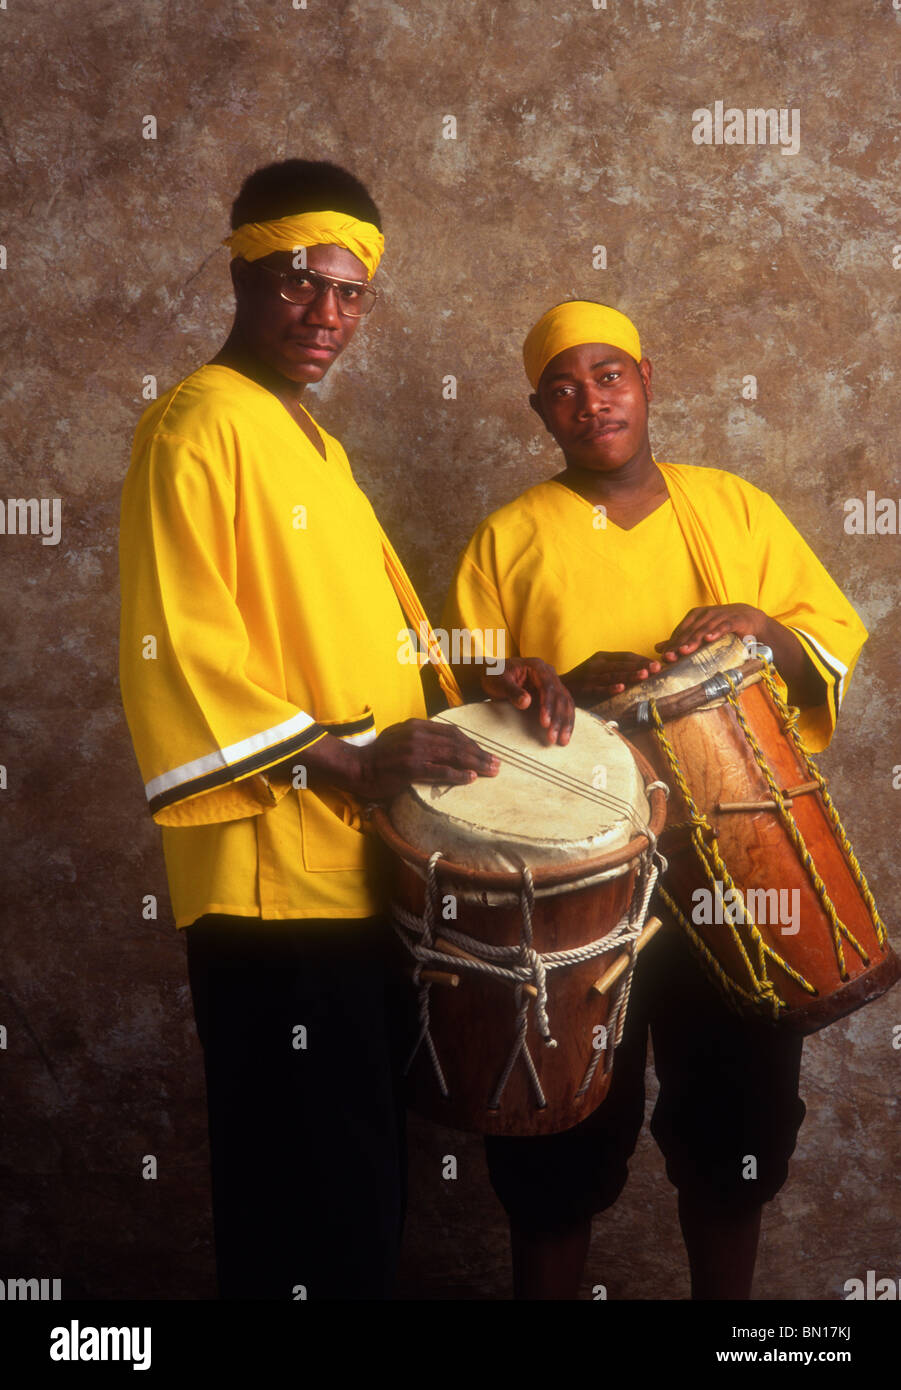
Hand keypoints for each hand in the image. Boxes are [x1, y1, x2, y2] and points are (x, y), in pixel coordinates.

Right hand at [356, 718, 499, 801]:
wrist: (356, 767)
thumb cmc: (378, 756)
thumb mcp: (399, 737)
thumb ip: (420, 738)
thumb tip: (441, 745)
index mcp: (417, 725)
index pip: (452, 732)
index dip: (471, 743)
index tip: (484, 752)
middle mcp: (418, 734)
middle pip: (457, 743)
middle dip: (479, 754)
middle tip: (497, 763)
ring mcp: (415, 751)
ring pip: (453, 755)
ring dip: (475, 763)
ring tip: (491, 770)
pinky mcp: (411, 768)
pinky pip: (440, 771)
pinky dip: (458, 774)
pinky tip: (471, 778)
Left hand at [480, 657, 573, 744]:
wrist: (494, 675)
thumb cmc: (495, 676)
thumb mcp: (499, 682)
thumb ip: (512, 691)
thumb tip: (526, 702)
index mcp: (537, 667)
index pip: (548, 687)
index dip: (548, 705)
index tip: (544, 723)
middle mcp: (549, 674)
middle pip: (560, 696)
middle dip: (559, 718)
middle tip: (553, 737)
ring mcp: (552, 684)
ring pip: (566, 703)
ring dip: (565, 722)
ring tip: (562, 740)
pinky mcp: (551, 694)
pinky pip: (563, 707)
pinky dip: (565, 721)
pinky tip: (564, 735)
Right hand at [560, 651, 662, 705]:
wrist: (559, 687)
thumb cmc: (584, 679)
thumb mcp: (599, 668)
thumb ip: (616, 668)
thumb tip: (641, 670)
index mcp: (602, 657)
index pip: (626, 656)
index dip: (642, 659)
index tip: (657, 663)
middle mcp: (597, 664)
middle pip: (622, 664)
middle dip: (640, 666)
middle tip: (656, 668)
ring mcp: (590, 676)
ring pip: (613, 675)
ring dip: (629, 675)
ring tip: (644, 675)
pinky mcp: (584, 689)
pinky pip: (599, 689)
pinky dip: (610, 688)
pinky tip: (621, 688)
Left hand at [655, 605, 766, 661]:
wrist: (748, 619)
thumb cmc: (721, 627)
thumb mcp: (700, 633)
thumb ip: (681, 640)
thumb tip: (658, 649)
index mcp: (694, 616)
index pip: (681, 632)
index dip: (672, 644)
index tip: (664, 657)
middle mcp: (705, 614)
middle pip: (689, 631)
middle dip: (679, 644)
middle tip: (670, 657)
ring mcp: (719, 616)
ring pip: (703, 629)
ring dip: (694, 640)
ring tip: (685, 651)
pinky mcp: (734, 620)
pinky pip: (723, 626)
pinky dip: (716, 632)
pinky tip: (709, 639)